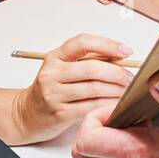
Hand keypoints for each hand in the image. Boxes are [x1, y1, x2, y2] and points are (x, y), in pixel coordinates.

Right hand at [9, 34, 134, 144]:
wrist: (26, 114)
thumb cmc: (52, 89)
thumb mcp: (63, 69)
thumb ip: (88, 61)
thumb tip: (122, 59)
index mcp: (55, 57)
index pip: (82, 43)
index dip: (107, 44)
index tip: (126, 51)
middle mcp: (52, 73)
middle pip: (92, 69)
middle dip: (118, 73)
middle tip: (131, 78)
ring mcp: (54, 94)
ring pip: (94, 89)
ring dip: (116, 90)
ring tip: (127, 91)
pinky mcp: (60, 113)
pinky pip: (91, 107)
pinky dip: (108, 105)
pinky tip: (117, 104)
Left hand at [71, 72, 158, 157]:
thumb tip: (156, 78)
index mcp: (142, 151)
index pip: (88, 140)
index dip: (94, 117)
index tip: (116, 106)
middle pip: (83, 153)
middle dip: (91, 129)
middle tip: (116, 115)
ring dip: (105, 141)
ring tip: (133, 125)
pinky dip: (117, 151)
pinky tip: (143, 139)